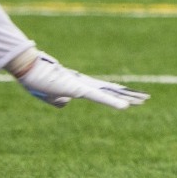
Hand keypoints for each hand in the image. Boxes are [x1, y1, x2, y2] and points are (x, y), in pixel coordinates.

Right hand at [9, 50, 147, 109]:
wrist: (29, 70)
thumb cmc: (36, 80)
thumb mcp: (49, 96)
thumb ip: (59, 100)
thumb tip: (67, 103)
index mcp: (79, 86)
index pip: (103, 90)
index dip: (116, 93)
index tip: (129, 95)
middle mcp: (87, 84)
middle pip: (112, 90)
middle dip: (129, 95)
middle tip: (146, 98)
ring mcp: (85, 86)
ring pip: (111, 93)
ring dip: (128, 98)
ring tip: (145, 100)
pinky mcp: (82, 90)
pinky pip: (101, 98)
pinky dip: (113, 103)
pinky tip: (126, 107)